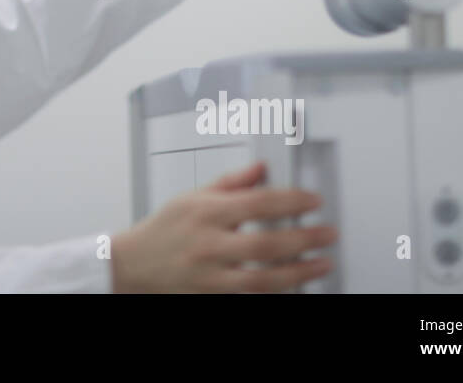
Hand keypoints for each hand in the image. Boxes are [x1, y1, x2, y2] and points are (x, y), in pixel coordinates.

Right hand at [110, 161, 337, 292]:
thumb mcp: (192, 196)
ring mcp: (211, 274)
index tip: (313, 201)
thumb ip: (231, 182)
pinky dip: (278, 288)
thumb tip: (261, 168)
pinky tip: (295, 281)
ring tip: (322, 263)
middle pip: (266, 242)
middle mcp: (209, 244)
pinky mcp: (213, 294)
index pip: (257, 202)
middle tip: (328, 233)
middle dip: (305, 238)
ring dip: (300, 271)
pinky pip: (252, 294)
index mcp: (205, 212)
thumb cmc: (163, 230)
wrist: (134, 265)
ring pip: (264, 277)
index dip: (292, 201)